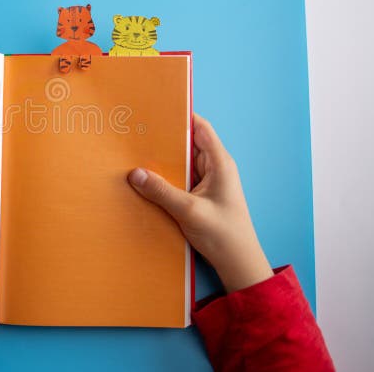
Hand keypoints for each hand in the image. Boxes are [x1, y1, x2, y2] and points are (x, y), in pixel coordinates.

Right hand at [127, 113, 272, 292]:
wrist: (238, 264)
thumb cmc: (224, 235)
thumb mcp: (189, 211)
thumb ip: (161, 191)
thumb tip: (135, 173)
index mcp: (219, 163)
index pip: (200, 128)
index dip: (181, 115)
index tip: (157, 108)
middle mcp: (214, 168)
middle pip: (186, 143)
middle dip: (164, 138)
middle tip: (138, 131)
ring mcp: (206, 183)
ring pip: (180, 163)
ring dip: (162, 160)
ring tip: (135, 152)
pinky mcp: (198, 196)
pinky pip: (178, 179)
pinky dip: (164, 177)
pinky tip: (145, 179)